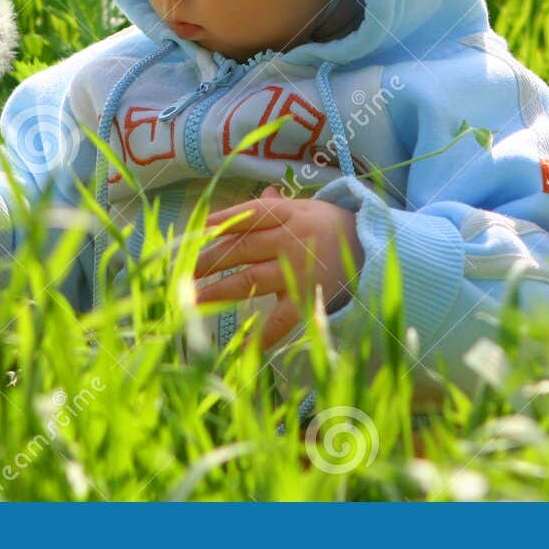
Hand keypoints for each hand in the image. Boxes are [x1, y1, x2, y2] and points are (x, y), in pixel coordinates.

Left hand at [192, 186, 365, 350]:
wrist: (368, 247)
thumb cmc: (323, 225)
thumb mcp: (300, 207)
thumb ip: (268, 205)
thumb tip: (234, 201)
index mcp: (288, 214)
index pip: (250, 214)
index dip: (221, 221)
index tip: (194, 230)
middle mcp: (291, 241)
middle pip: (242, 248)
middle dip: (208, 259)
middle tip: (180, 269)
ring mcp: (298, 272)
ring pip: (251, 281)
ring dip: (218, 291)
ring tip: (190, 299)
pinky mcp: (306, 300)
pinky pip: (282, 321)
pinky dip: (262, 336)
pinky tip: (239, 347)